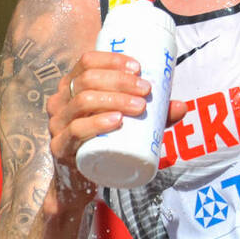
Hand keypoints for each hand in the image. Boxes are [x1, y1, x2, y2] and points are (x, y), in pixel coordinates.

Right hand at [46, 51, 188, 209]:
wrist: (84, 178)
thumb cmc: (106, 141)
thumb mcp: (130, 122)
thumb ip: (155, 115)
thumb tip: (182, 106)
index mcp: (73, 85)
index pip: (87, 61)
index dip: (112, 60)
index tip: (139, 68)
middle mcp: (61, 100)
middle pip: (88, 79)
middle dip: (121, 81)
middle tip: (146, 90)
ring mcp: (57, 123)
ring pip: (83, 101)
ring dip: (115, 99)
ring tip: (139, 107)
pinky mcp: (60, 146)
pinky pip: (75, 130)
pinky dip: (97, 123)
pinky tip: (116, 121)